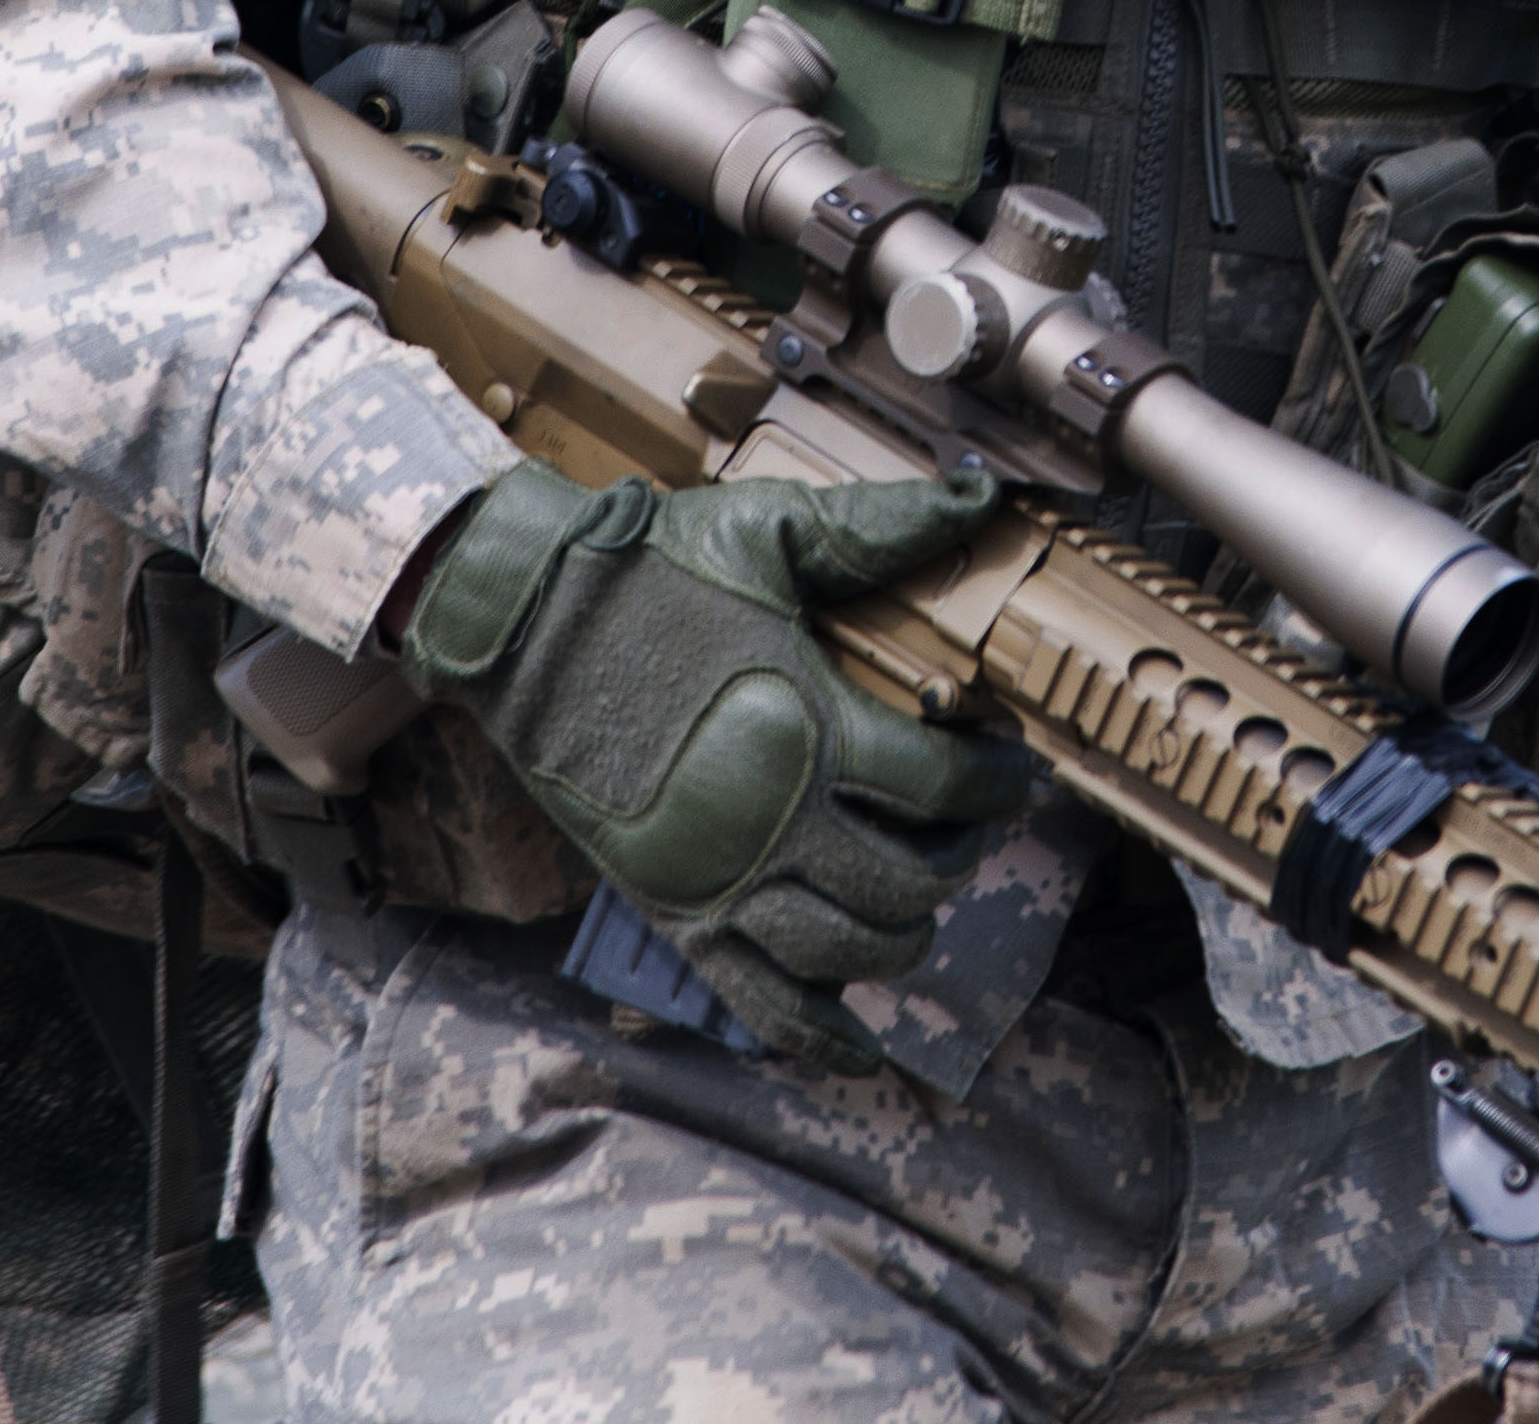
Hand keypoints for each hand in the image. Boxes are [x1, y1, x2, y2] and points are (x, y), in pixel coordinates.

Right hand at [396, 458, 1032, 1067]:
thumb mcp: (769, 530)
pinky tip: (858, 1045)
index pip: (947, 786)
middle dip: (957, 860)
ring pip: (850, 948)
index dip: (998, 785)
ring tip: (918, 902)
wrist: (524, 620)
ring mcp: (723, 875)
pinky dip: (817, 1034)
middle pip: (911, 879)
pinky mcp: (674, 908)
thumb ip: (881, 527)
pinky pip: (759, 1000)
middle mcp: (777, 817)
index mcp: (811, 726)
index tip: (1014, 772)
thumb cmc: (650, 569)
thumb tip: (983, 492)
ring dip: (903, 936)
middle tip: (965, 830)